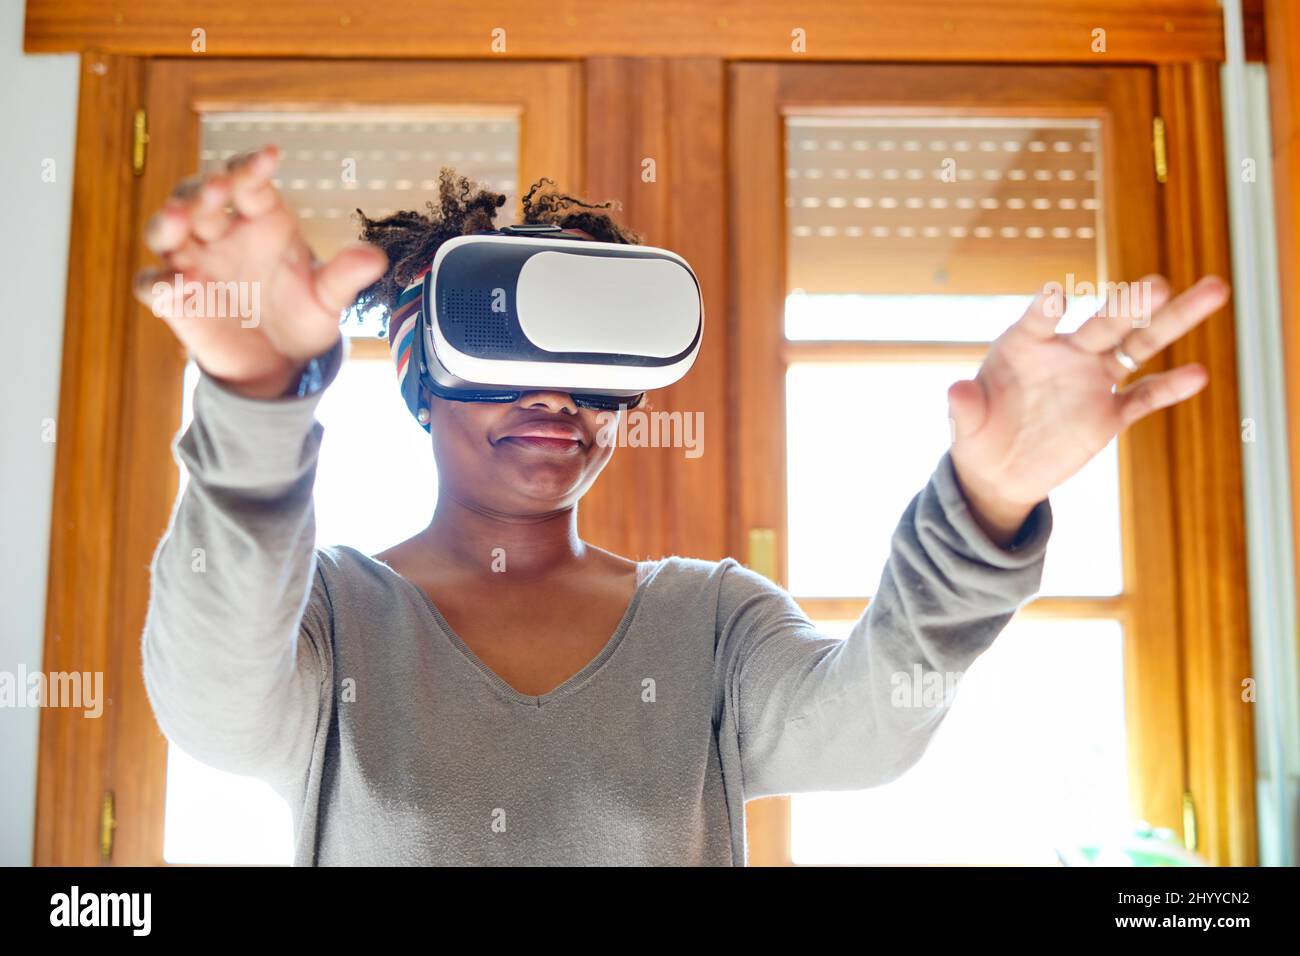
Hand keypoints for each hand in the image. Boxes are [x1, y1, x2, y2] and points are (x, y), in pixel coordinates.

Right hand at [132, 145, 387, 398]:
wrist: (281, 363)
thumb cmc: (302, 317)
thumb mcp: (327, 300)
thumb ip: (344, 277)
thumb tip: (375, 258)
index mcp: (261, 219)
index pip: (249, 183)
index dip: (253, 166)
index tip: (269, 156)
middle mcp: (222, 232)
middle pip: (199, 197)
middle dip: (204, 189)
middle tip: (218, 188)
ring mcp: (193, 261)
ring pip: (166, 230)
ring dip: (168, 221)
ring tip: (179, 220)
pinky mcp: (175, 297)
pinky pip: (155, 283)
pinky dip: (160, 281)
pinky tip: (178, 284)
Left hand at [948, 274, 1229, 545]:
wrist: (999, 471)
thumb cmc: (977, 435)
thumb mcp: (964, 426)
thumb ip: (964, 407)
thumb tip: (955, 392)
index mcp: (1025, 346)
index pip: (1037, 322)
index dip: (1044, 311)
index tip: (1054, 297)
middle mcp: (1065, 354)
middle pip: (1104, 323)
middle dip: (1130, 304)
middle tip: (1157, 284)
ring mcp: (1092, 380)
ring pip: (1138, 345)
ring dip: (1171, 321)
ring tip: (1212, 290)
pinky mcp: (1108, 414)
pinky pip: (1143, 397)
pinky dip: (1168, 387)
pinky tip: (1197, 375)